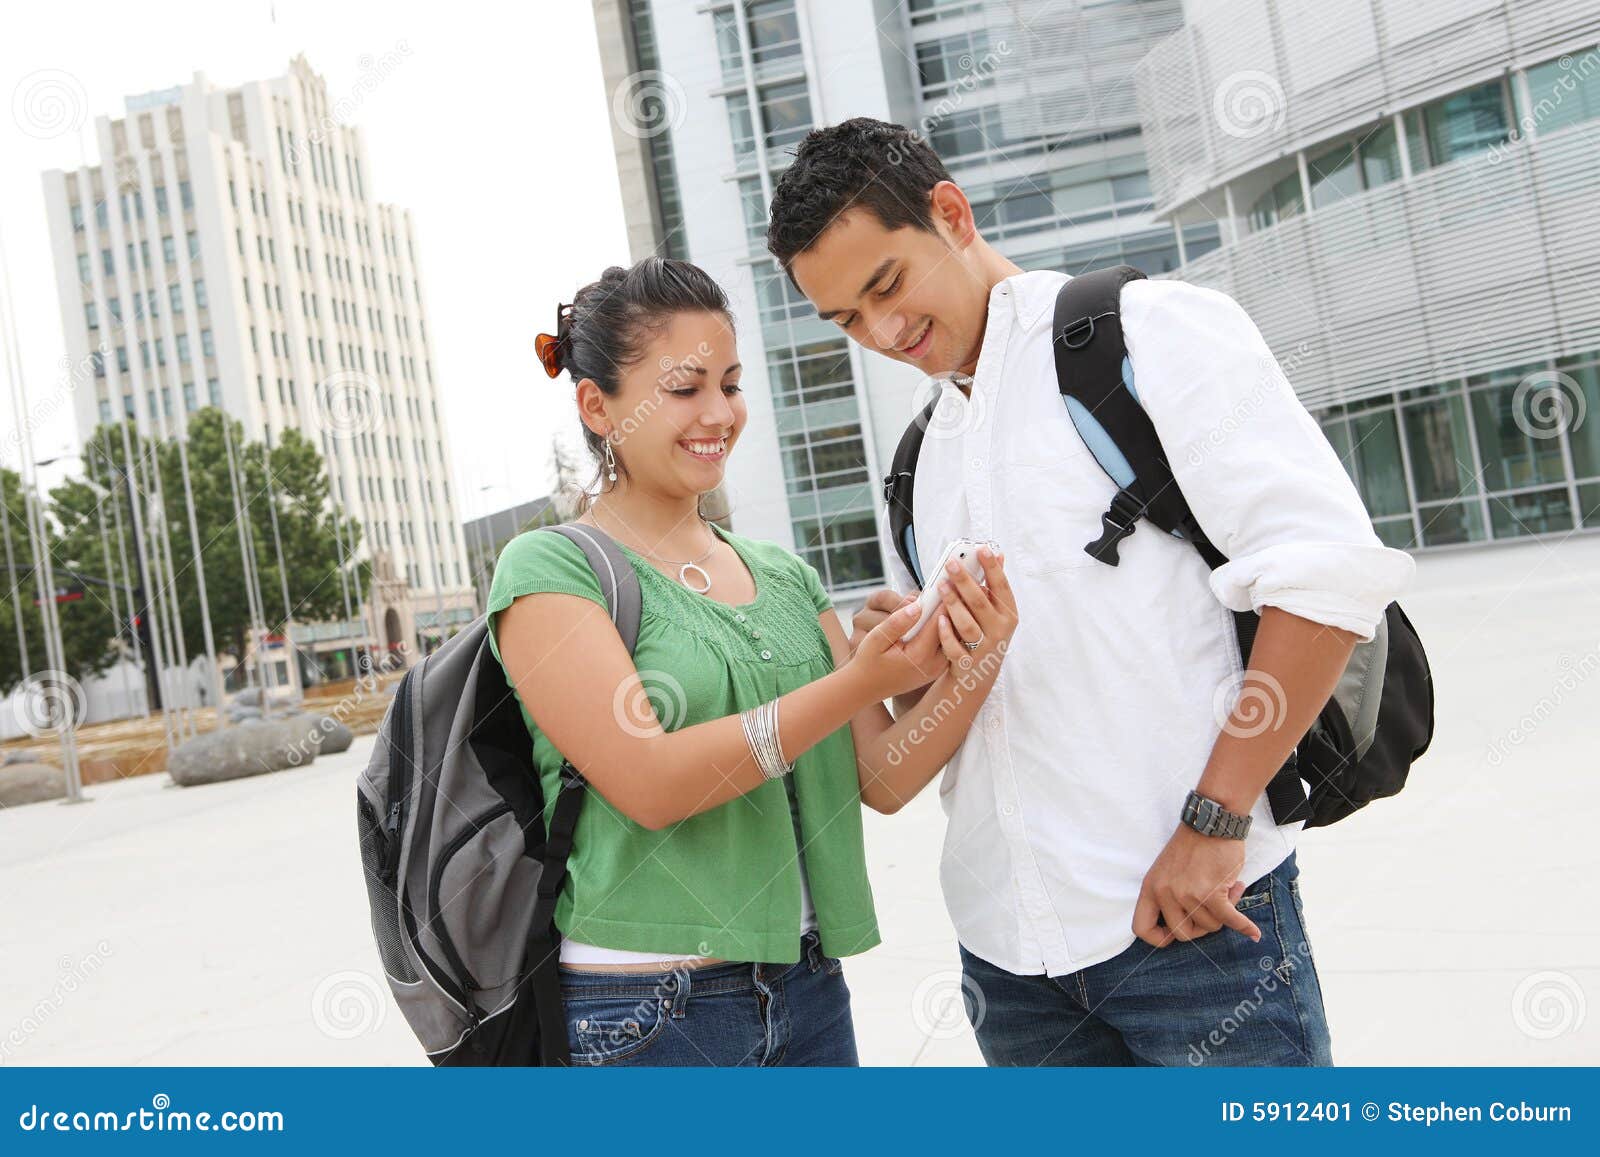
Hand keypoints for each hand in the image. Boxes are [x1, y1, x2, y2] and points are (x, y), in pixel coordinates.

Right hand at [844, 592, 951, 702]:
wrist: (865, 689)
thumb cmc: (867, 663)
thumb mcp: (875, 640)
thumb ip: (896, 622)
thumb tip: (916, 605)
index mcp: (919, 656)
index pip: (939, 621)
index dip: (944, 599)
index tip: (949, 579)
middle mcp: (934, 664)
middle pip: (952, 628)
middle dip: (953, 606)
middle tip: (957, 583)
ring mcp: (938, 668)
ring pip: (953, 636)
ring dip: (953, 616)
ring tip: (956, 594)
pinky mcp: (938, 668)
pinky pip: (948, 643)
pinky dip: (948, 627)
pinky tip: (946, 612)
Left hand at [931, 547, 1018, 672]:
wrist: (980, 674)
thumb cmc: (986, 633)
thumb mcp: (996, 611)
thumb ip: (994, 585)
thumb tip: (998, 554)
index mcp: (1008, 614)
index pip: (1001, 587)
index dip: (992, 568)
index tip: (981, 549)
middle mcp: (999, 631)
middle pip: (980, 603)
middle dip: (965, 582)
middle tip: (950, 564)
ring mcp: (984, 648)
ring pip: (967, 625)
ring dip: (953, 604)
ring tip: (940, 587)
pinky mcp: (967, 662)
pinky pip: (955, 647)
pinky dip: (947, 633)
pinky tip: (939, 619)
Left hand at [1132, 825, 1261, 947]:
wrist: (1211, 822)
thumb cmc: (1192, 846)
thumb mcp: (1166, 871)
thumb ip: (1169, 898)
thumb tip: (1186, 929)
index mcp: (1150, 888)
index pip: (1142, 928)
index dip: (1159, 938)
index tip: (1174, 934)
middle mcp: (1165, 893)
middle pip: (1183, 934)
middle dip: (1201, 927)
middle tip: (1212, 909)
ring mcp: (1188, 894)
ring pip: (1209, 926)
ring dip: (1224, 914)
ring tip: (1228, 891)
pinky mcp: (1212, 892)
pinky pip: (1230, 920)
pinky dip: (1244, 927)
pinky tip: (1253, 933)